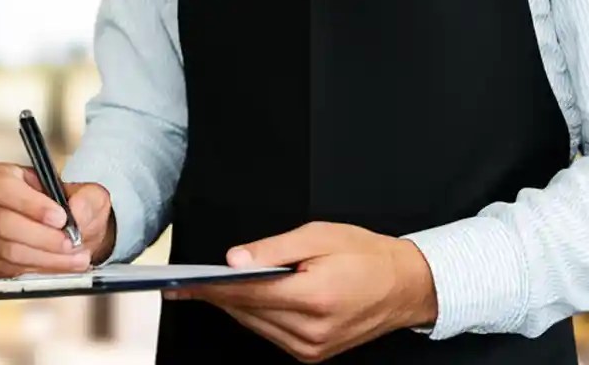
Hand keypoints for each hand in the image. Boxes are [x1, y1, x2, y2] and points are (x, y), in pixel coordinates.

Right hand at [0, 163, 116, 276]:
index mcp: (5, 177)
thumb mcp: (90, 195)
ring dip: (47, 256)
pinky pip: (11, 269)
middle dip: (43, 236)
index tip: (60, 217)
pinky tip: (61, 263)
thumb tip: (77, 212)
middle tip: (70, 241)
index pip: (2, 187)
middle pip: (3, 222)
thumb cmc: (74, 207)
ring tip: (74, 255)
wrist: (77, 234)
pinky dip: (42, 268)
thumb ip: (87, 199)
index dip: (29, 203)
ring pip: (9, 250)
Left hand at [164, 222, 436, 362]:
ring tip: (211, 287)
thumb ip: (273, 249)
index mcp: (314, 297)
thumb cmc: (366, 255)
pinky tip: (246, 299)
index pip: (248, 293)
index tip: (182, 284)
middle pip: (247, 312)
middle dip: (218, 295)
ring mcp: (312, 348)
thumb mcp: (319, 236)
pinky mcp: (312, 355)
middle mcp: (311, 330)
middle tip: (188, 282)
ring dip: (234, 307)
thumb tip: (234, 259)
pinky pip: (270, 334)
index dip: (210, 288)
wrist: (406, 286)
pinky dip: (255, 316)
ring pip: (255, 326)